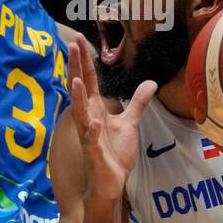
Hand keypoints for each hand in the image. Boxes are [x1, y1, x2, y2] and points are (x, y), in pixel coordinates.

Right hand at [67, 34, 156, 203]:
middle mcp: (88, 119)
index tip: (78, 40)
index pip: (88, 80)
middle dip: (76, 68)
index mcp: (95, 110)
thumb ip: (138, 103)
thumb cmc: (114, 155)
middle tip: (72, 44)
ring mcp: (88, 136)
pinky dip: (91, 131)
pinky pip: (91, 140)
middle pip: (80, 89)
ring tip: (75, 79)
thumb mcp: (130, 124)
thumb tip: (150, 82)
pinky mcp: (94, 153)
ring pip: (80, 113)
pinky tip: (94, 122)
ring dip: (78, 97)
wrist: (110, 183)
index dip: (84, 61)